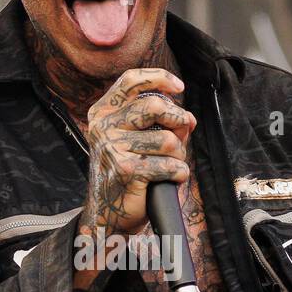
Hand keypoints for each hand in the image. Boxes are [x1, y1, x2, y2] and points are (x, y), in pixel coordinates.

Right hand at [80, 66, 195, 239]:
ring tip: (169, 165)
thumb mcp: (137, 140)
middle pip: (154, 105)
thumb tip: (188, 119)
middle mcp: (103, 127)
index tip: (180, 87)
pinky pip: (170, 165)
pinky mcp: (127, 170)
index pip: (131, 81)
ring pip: (167, 139)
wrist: (110, 213)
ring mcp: (113, 148)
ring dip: (178, 155)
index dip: (159, 78)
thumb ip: (160, 122)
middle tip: (181, 137)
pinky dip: (178, 174)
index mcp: (103, 114)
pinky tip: (170, 179)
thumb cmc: (128, 173)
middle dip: (178, 120)